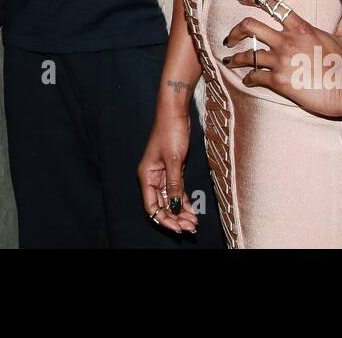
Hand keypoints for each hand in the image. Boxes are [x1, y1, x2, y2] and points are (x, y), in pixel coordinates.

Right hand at [137, 112, 198, 233]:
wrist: (175, 113)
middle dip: (174, 218)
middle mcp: (153, 177)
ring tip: (193, 222)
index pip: (151, 206)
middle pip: (161, 205)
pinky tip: (192, 210)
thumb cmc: (170, 132)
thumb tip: (175, 208)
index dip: (163, 219)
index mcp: (147, 176)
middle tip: (190, 228)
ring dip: (180, 212)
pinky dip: (183, 201)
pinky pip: (176, 191)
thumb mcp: (174, 160)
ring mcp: (163, 174)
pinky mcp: (173, 170)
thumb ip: (174, 185)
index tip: (177, 228)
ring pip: (170, 200)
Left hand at [222, 0, 341, 117]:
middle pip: (249, 26)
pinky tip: (247, 81)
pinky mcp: (279, 81)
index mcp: (300, 28)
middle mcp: (287, 41)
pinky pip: (255, 77)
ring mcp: (281, 60)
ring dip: (235, 58)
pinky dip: (248, 79)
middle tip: (230, 38)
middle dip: (235, 31)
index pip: (272, 5)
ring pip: (247, 55)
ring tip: (230, 61)